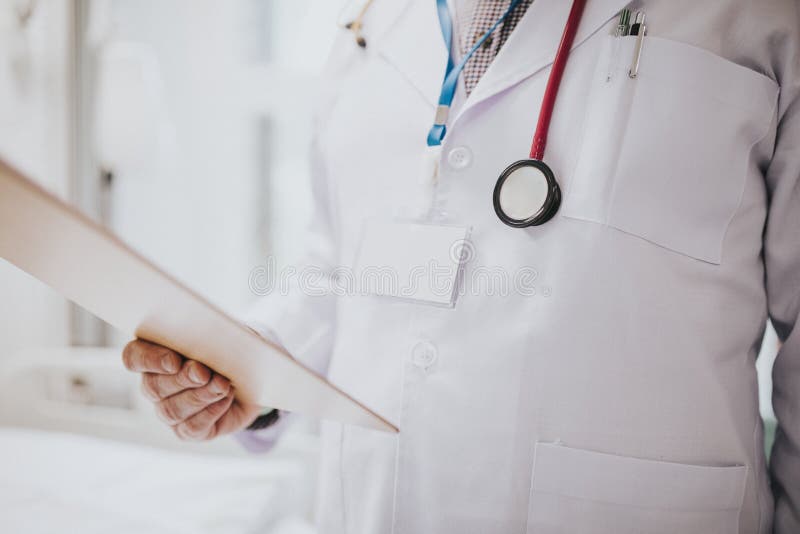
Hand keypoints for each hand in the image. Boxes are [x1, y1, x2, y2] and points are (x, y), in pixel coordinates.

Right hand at [122, 339, 261, 440]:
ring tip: (222, 385)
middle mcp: (155, 384)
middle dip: (182, 379)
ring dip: (200, 396)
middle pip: (154, 386)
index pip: (134, 357)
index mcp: (154, 354)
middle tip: (203, 372)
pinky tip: (226, 399)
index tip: (173, 361)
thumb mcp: (220, 338)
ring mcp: (168, 410)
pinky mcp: (186, 430)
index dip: (150, 360)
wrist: (250, 380)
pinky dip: (211, 412)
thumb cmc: (228, 351)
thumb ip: (208, 339)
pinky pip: (191, 426)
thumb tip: (207, 350)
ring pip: (172, 410)